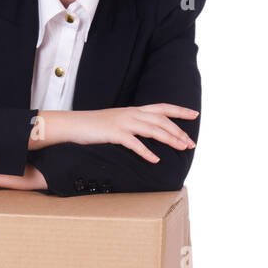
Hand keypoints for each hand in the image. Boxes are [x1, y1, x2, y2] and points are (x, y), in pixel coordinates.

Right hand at [33, 104, 198, 163]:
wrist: (73, 125)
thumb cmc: (94, 127)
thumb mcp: (117, 122)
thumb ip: (132, 126)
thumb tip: (146, 135)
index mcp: (133, 110)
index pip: (161, 108)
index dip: (179, 111)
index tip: (194, 114)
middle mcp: (131, 113)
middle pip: (161, 120)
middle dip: (179, 131)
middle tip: (190, 143)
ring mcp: (123, 122)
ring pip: (153, 129)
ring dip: (169, 139)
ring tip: (182, 148)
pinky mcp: (114, 133)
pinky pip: (134, 143)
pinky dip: (146, 152)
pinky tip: (155, 160)